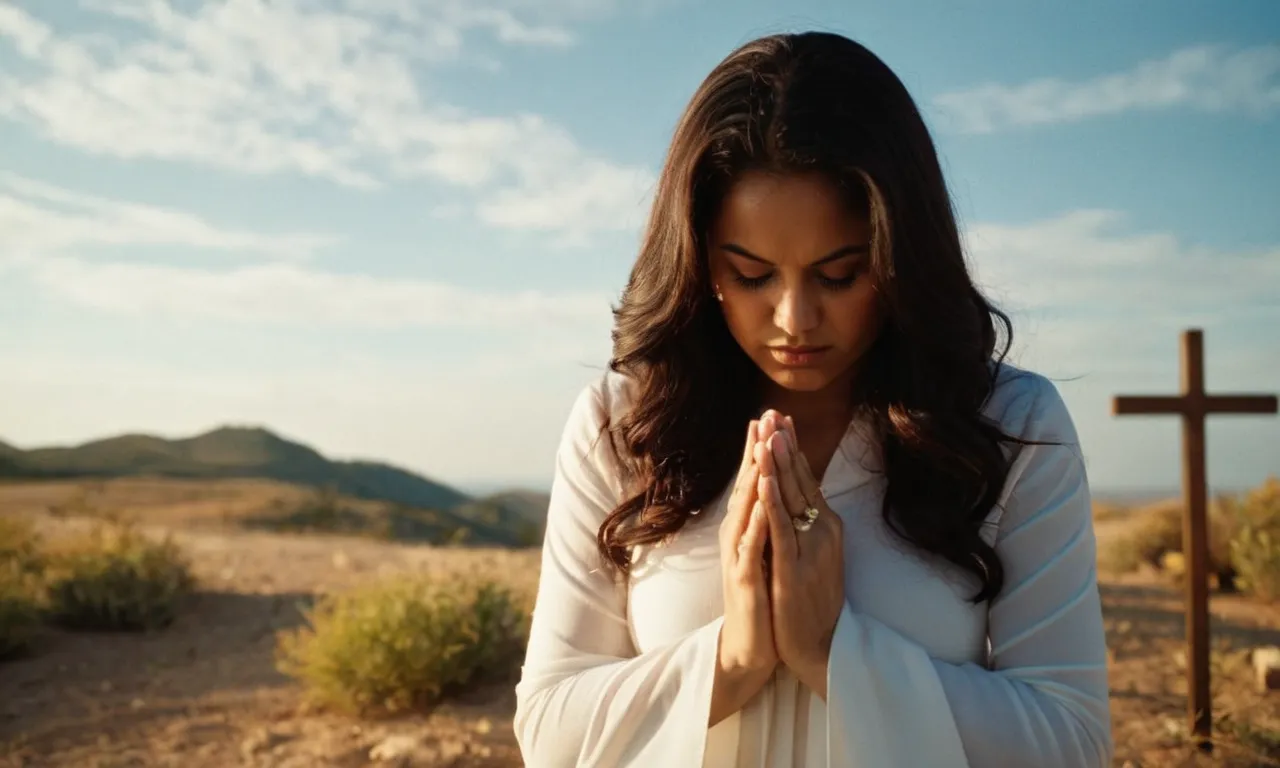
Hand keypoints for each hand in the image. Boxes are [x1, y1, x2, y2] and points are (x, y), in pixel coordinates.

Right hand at [716, 419, 777, 677]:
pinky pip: (751, 545)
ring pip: (745, 509)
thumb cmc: (762, 599)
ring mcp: (739, 555)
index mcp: (746, 528)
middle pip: (748, 486)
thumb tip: (775, 493)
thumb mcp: (766, 553)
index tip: (771, 416)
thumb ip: (768, 522)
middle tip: (764, 416)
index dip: (761, 448)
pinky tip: (764, 503)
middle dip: (757, 450)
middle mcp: (738, 535)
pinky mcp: (744, 578)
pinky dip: (757, 522)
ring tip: (762, 446)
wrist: (750, 645)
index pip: (755, 481)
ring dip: (754, 477)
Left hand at [755, 411, 843, 699]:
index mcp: (826, 526)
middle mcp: (822, 532)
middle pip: (800, 482)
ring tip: (768, 437)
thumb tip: (800, 491)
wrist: (819, 645)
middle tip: (773, 413)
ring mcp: (809, 550)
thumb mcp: (815, 552)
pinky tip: (763, 483)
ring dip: (778, 467)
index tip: (781, 419)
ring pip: (791, 500)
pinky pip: (780, 532)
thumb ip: (808, 522)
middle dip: (784, 446)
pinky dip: (771, 505)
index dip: (792, 448)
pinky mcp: (792, 570)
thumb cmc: (813, 599)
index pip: (807, 479)